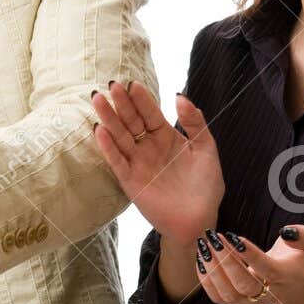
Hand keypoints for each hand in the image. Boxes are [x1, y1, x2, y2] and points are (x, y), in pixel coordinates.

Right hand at [92, 81, 223, 247]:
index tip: (132, 83)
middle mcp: (148, 147)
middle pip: (131, 121)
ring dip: (108, 119)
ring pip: (120, 137)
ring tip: (98, 100)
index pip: (150, 113)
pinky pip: (117, 161)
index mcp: (166, 137)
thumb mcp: (206, 148)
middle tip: (112, 85)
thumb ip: (195, 122)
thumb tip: (179, 96)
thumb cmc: (205, 186)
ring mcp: (138, 163)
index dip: (141, 99)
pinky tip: (99, 131)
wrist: (199, 220)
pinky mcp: (130, 180)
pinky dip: (108, 147)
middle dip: (121, 103)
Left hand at [195, 226, 303, 303]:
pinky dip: (206, 279)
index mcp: (288, 278)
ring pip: (228, 294)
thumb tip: (287, 233)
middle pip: (244, 286)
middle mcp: (270, 296)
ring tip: (204, 244)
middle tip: (213, 237)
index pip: (267, 270)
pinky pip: (217, 297)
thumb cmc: (300, 254)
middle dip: (225, 261)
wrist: (292, 277)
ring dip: (212, 269)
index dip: (249, 255)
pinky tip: (201, 258)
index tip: (233, 236)